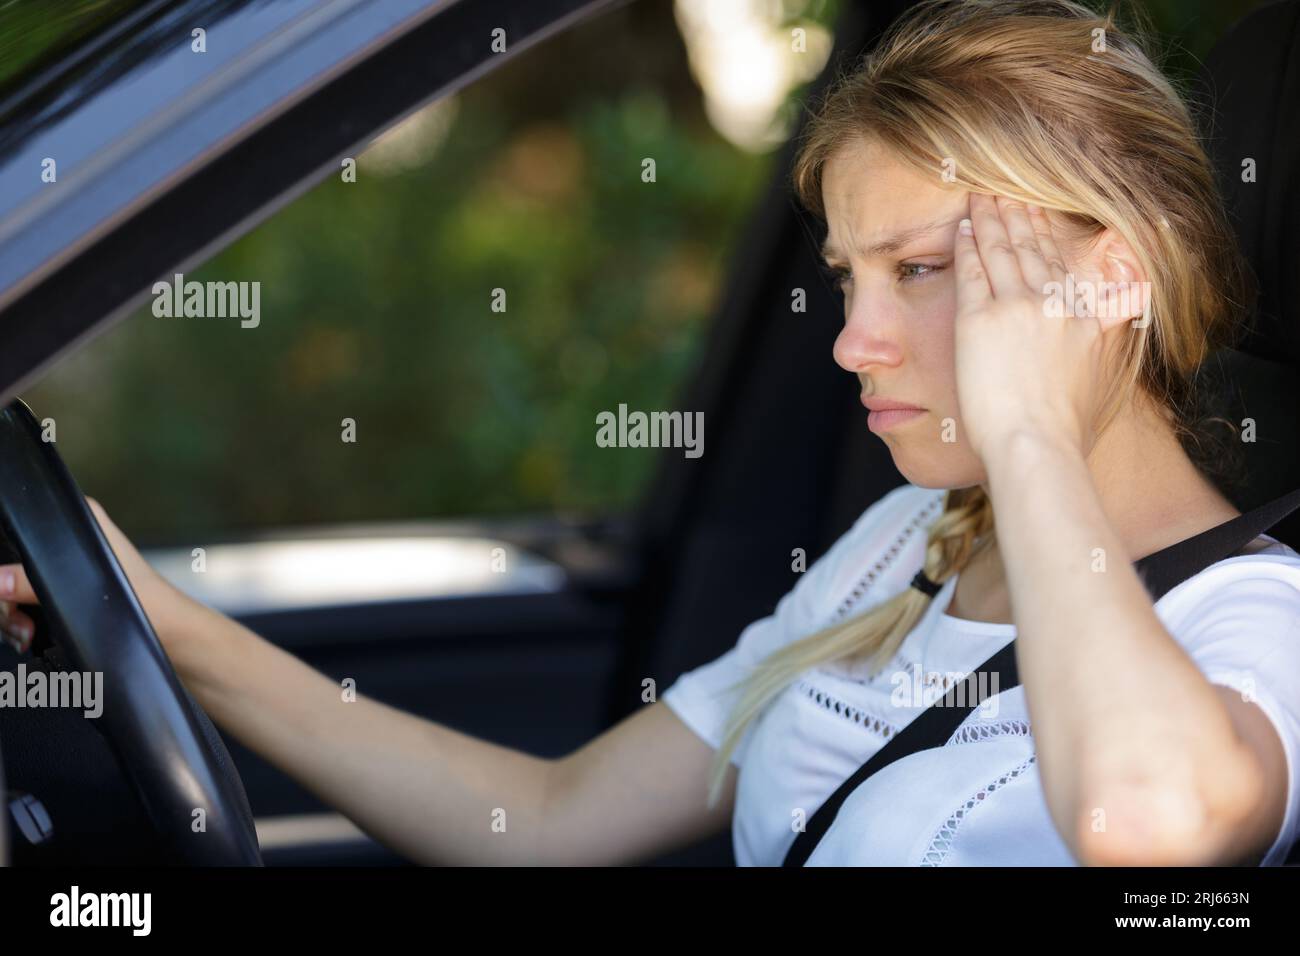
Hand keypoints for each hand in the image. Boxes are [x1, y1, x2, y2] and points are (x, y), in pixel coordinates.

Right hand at [0, 497, 188, 653]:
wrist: (175, 639)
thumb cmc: (148, 607)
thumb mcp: (86, 593)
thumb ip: (36, 583)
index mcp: (80, 521)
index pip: (20, 529)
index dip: (4, 560)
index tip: (2, 588)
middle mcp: (70, 542)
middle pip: (8, 564)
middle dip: (4, 598)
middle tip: (18, 621)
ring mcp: (66, 571)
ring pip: (11, 590)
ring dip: (9, 617)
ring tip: (26, 634)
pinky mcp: (65, 599)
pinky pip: (24, 608)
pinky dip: (19, 625)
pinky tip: (27, 637)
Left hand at [952, 193, 1126, 461]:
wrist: (1036, 445)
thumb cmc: (1064, 432)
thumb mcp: (1102, 382)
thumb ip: (1105, 344)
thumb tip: (1117, 324)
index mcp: (1084, 320)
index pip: (1062, 267)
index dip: (1047, 237)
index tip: (1038, 214)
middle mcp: (1054, 306)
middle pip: (1032, 250)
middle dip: (1018, 216)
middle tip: (1007, 190)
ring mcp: (1016, 309)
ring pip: (1002, 252)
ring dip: (990, 220)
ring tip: (982, 196)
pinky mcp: (980, 320)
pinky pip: (972, 272)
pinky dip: (967, 247)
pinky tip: (961, 228)